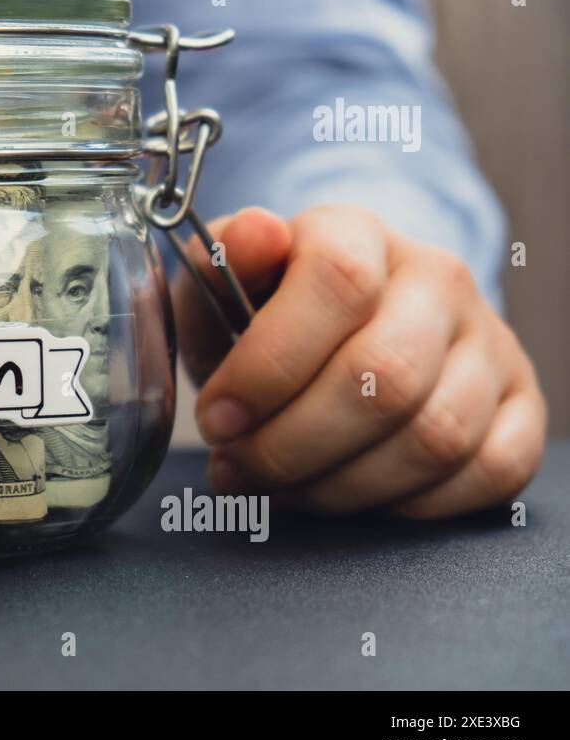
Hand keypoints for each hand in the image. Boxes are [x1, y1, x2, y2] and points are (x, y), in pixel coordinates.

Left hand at [174, 204, 546, 517]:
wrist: (336, 336)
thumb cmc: (267, 318)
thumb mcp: (223, 286)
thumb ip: (221, 261)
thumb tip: (252, 235)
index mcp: (357, 234)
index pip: (336, 282)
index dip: (268, 364)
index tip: (217, 418)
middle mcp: (437, 279)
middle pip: (384, 376)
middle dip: (291, 445)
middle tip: (237, 467)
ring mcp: (489, 342)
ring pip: (434, 436)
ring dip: (339, 486)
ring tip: (277, 487)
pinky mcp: (523, 405)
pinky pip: (489, 472)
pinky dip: (409, 504)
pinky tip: (347, 494)